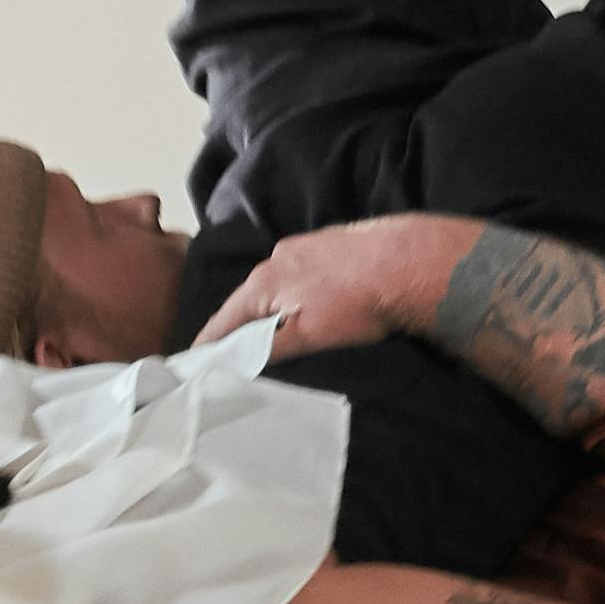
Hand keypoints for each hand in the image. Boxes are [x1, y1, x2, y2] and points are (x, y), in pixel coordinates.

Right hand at [196, 211, 470, 362]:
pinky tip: (307, 302)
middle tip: (231, 349)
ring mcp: (305, 246)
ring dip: (270, 306)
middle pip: (249, 298)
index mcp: (264, 281)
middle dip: (239, 323)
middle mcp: (277, 257)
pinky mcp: (332, 243)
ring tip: (269, 328)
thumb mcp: (307, 336)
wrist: (410, 261)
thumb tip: (235, 359)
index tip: (194, 361)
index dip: (210, 342)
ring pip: (276, 284)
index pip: (225, 317)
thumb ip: (267, 348)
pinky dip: (294, 291)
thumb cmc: (356, 303)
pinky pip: (301, 273)